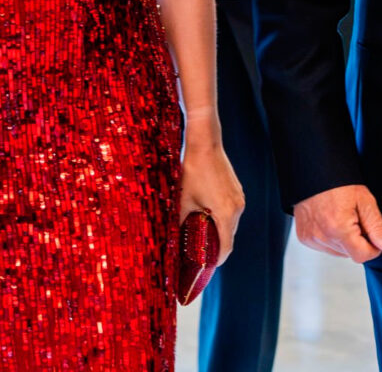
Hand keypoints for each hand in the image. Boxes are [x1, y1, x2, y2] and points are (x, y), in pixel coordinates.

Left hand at [180, 114, 244, 264]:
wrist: (205, 143)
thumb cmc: (193, 170)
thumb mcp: (183, 199)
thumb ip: (180, 221)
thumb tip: (171, 237)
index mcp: (226, 214)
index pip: (226, 247)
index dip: (216, 259)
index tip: (205, 266)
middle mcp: (237, 208)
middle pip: (229, 236)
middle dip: (216, 245)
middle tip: (199, 251)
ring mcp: (239, 198)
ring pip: (230, 223)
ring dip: (218, 230)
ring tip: (200, 232)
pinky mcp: (236, 190)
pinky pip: (231, 211)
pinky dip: (221, 217)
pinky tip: (206, 213)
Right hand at [294, 185, 381, 262]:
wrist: (313, 170)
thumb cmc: (336, 181)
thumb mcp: (364, 201)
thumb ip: (377, 227)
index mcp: (337, 227)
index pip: (362, 256)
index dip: (372, 247)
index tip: (371, 234)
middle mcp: (320, 235)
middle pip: (349, 253)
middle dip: (356, 241)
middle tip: (353, 219)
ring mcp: (310, 236)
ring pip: (337, 251)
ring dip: (343, 240)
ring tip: (339, 217)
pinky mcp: (304, 235)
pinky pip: (323, 246)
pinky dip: (330, 237)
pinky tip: (329, 221)